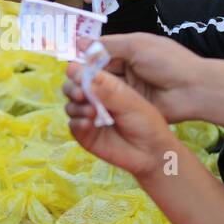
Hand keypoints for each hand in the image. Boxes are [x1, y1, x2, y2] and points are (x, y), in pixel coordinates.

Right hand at [62, 61, 175, 178]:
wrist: (153, 152)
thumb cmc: (148, 121)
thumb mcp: (130, 100)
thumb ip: (106, 90)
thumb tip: (82, 78)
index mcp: (108, 84)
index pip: (86, 72)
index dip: (78, 71)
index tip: (75, 72)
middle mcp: (96, 99)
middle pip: (73, 88)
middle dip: (73, 88)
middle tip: (81, 94)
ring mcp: (90, 117)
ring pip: (71, 106)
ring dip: (76, 107)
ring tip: (92, 112)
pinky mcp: (86, 135)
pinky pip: (73, 125)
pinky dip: (77, 123)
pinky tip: (89, 123)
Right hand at [67, 33, 205, 123]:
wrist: (193, 90)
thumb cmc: (167, 62)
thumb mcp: (136, 46)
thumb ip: (107, 45)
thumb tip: (79, 41)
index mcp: (126, 52)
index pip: (96, 54)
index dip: (82, 60)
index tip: (69, 67)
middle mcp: (123, 71)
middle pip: (94, 74)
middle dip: (82, 78)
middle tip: (72, 84)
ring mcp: (125, 91)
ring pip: (98, 91)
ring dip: (87, 93)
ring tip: (78, 97)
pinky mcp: (128, 108)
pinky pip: (107, 106)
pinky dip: (96, 107)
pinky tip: (86, 109)